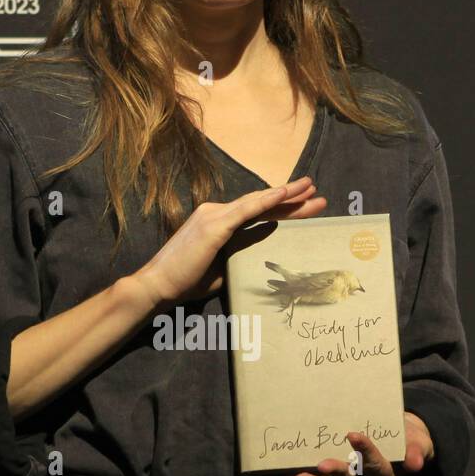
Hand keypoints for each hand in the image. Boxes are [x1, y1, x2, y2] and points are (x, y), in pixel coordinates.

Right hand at [133, 177, 326, 307]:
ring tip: (311, 189)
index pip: (257, 212)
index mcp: (218, 222)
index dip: (282, 208)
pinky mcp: (213, 226)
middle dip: (291, 198)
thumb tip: (269, 235)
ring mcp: (214, 216)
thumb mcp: (224, 264)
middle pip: (261, 204)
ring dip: (286, 195)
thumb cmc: (186, 281)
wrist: (157, 286)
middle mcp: (216, 212)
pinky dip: (266, 201)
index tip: (305, 205)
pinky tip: (284, 194)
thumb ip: (244, 248)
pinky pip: (246, 210)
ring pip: (257, 203)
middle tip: (317, 191)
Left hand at [269, 411, 434, 475]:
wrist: (394, 436)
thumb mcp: (417, 440)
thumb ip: (417, 448)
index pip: (378, 469)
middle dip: (337, 475)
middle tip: (322, 465)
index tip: (354, 434)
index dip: (367, 455)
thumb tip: (416, 462)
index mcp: (385, 475)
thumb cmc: (406, 437)